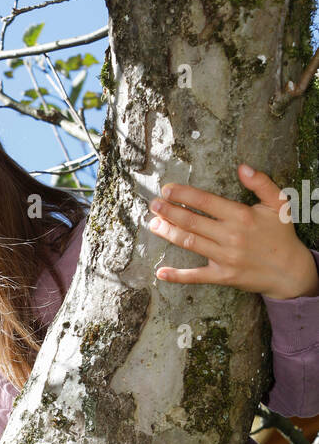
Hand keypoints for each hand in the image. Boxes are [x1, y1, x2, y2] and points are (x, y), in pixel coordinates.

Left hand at [148, 165, 318, 299]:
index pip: (205, 202)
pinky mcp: (222, 276)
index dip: (183, 194)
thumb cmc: (281, 234)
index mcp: (241, 216)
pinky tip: (160, 272)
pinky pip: (196, 276)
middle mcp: (230, 236)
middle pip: (192, 221)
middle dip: (169, 211)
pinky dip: (177, 275)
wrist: (290, 271)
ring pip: (190, 243)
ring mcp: (225, 258)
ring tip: (153, 224)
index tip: (167, 189)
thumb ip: (261, 183)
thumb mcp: (279, 204)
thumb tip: (243, 167)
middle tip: (153, 204)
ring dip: (169, 233)